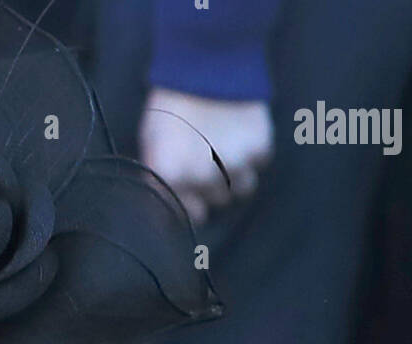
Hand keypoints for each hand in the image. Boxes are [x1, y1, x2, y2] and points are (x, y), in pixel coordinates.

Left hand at [139, 88, 273, 224]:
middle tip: (209, 160)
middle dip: (213, 186)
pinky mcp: (259, 147)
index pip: (188, 216)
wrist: (205, 60)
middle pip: (216, 201)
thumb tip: (170, 206)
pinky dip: (254, 152)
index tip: (193, 194)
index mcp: (173, 177)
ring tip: (228, 148)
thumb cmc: (172, 102)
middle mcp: (203, 177)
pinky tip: (242, 133)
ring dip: (236, 173)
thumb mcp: (152, 140)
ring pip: (241, 189)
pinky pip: (259, 163)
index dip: (192, 205)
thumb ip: (161, 176)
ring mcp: (234, 164)